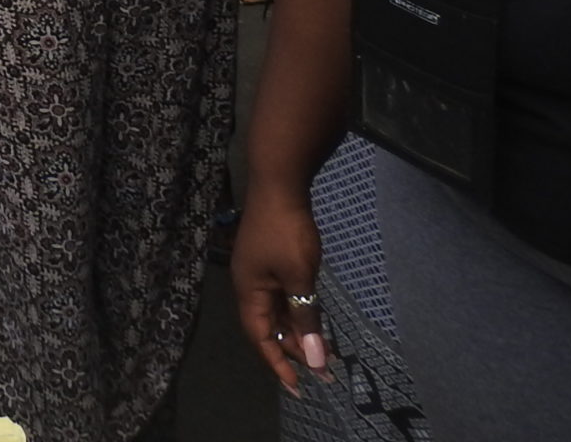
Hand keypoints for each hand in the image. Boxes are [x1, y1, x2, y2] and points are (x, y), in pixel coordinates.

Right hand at [232, 186, 329, 393]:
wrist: (279, 184)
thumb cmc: (285, 231)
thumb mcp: (299, 277)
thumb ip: (306, 317)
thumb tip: (315, 359)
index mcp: (248, 291)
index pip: (260, 337)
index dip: (277, 363)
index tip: (297, 387)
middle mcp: (249, 285)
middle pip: (268, 326)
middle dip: (293, 349)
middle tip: (322, 370)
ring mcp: (259, 272)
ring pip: (277, 311)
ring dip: (298, 331)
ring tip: (322, 351)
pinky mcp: (271, 261)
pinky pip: (282, 296)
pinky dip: (298, 311)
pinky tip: (314, 319)